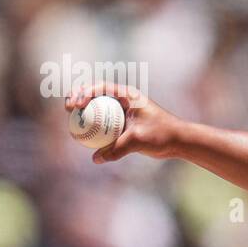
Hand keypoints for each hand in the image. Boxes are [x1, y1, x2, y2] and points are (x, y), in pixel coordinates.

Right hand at [64, 83, 185, 162]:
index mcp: (128, 95)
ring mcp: (122, 112)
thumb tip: (96, 158)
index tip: (78, 104)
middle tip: (68, 107)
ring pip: (98, 108)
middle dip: (78, 96)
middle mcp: (123, 100)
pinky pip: (104, 123)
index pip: (102, 87)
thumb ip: (117, 148)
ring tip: (70, 119)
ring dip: (84, 111)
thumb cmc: (162, 135)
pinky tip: (83, 136)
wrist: (178, 141)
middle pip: (96, 94)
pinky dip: (93, 126)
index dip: (86, 92)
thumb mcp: (138, 140)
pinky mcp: (123, 124)